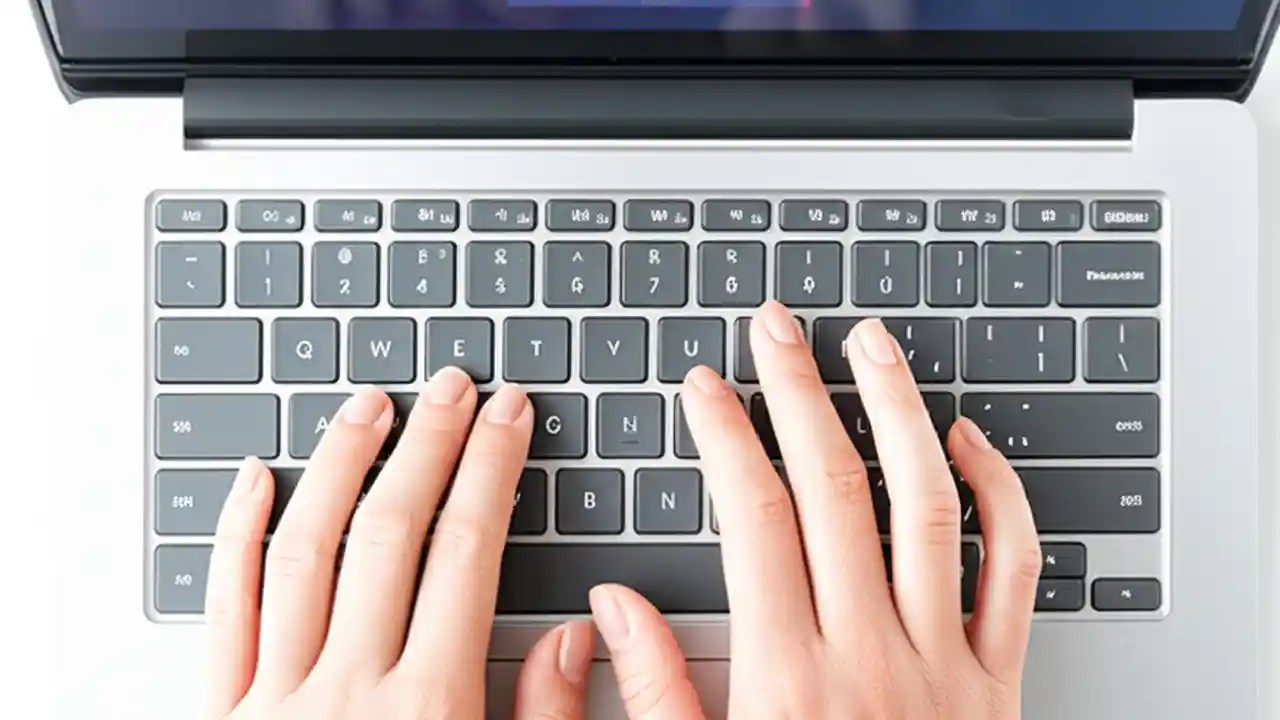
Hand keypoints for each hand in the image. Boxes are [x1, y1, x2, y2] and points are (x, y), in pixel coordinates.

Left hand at [203, 371, 595, 719]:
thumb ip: (544, 716)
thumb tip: (574, 635)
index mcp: (431, 708)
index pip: (467, 550)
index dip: (492, 467)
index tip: (507, 417)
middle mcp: (348, 692)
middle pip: (390, 531)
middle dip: (429, 444)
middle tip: (450, 388)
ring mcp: (276, 699)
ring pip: (305, 550)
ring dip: (340, 464)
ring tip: (369, 406)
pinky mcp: (221, 713)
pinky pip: (224, 609)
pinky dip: (236, 534)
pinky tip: (256, 476)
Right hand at [589, 301, 1040, 718]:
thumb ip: (653, 694)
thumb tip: (612, 606)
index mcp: (788, 677)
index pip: (754, 515)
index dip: (724, 435)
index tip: (703, 388)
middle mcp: (870, 653)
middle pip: (835, 485)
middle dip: (799, 390)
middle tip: (777, 327)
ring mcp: (943, 659)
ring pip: (928, 504)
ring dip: (898, 410)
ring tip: (872, 345)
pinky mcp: (999, 678)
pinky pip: (1014, 568)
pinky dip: (1000, 494)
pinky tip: (968, 441)